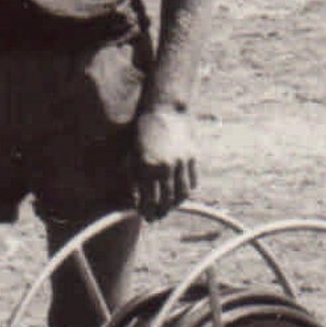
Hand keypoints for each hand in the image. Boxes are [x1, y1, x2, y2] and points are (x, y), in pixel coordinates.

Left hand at [130, 103, 197, 218]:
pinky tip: (180, 194)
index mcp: (146, 167)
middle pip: (167, 201)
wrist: (164, 110)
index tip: (145, 215)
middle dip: (161, 212)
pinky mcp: (193, 157)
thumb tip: (137, 198)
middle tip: (156, 216)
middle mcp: (165, 167)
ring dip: (176, 205)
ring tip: (169, 207)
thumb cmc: (142, 132)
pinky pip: (193, 181)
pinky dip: (187, 190)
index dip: (146, 211)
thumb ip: (135, 177)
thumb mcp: (132, 155)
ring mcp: (181, 162)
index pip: (148, 200)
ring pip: (183, 194)